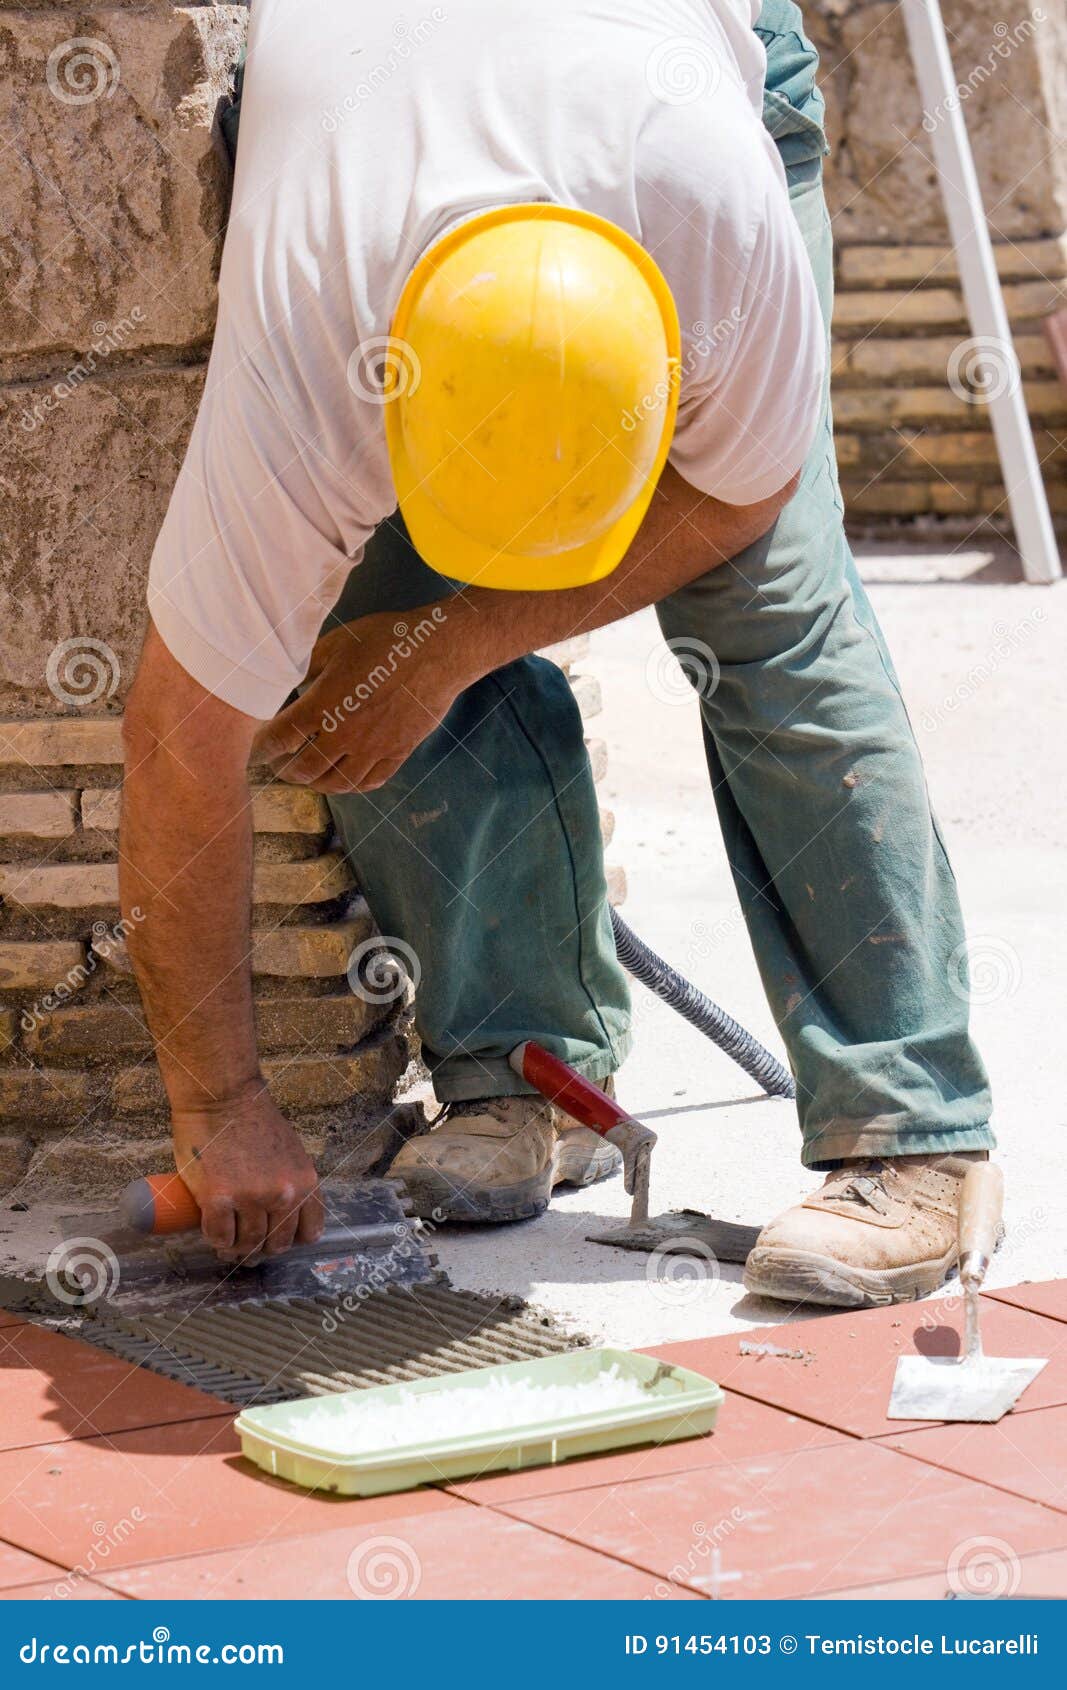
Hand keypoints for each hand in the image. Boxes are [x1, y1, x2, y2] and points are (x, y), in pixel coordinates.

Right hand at [172, 1088, 322, 1260]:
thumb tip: (283, 1216)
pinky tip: (212, 1231)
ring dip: (235, 1248)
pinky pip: (219, 1237)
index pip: (309, 1232)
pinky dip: (215, 1239)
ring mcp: (251, 1198)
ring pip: (246, 1245)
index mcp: (305, 1183)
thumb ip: (292, 1183)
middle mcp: (283, 1195)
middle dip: (261, 1249)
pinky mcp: (218, 1199)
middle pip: (276, 1244)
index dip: (291, 1240)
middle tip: (247, 1246)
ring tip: (226, 1242)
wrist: (222, 1097)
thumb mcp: (291, 1153)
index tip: (277, 1239)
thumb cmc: (253, 1120)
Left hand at [252, 606, 468, 792]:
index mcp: (322, 705)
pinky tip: (345, 780)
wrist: (437, 651)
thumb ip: (308, 667)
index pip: (280, 737)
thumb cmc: (386, 640)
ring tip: (308, 777)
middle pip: (304, 768)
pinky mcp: (397, 752)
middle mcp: (344, 733)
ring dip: (316, 783)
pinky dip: (352, 785)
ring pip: (336, 783)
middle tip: (280, 766)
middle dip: (285, 770)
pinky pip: (370, 781)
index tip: (257, 748)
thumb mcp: (337, 643)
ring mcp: (372, 748)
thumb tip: (292, 681)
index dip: (263, 747)